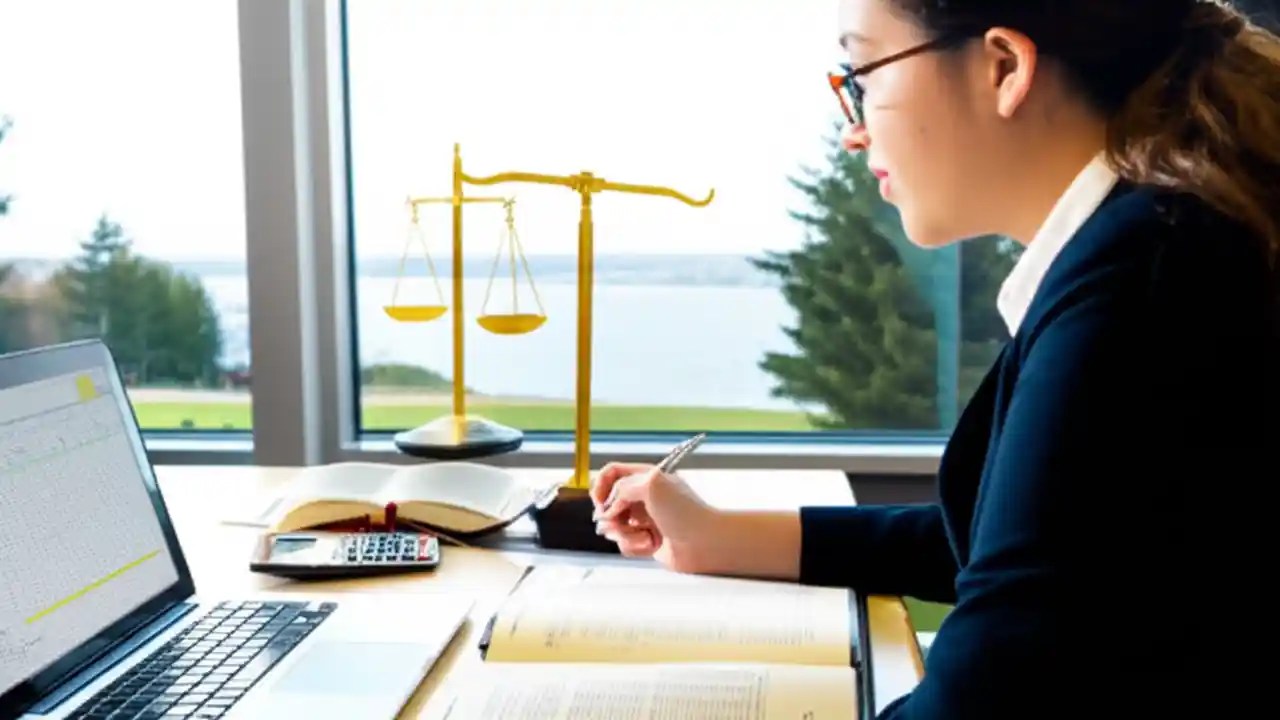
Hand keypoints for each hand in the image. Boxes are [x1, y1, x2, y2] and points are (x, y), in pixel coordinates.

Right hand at [589, 462, 720, 572]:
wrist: (704, 542)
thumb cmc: (685, 511)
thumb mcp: (651, 485)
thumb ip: (622, 487)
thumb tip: (608, 506)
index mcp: (645, 478)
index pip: (612, 473)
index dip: (601, 485)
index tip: (600, 501)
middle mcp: (644, 497)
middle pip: (608, 502)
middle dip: (609, 516)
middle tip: (616, 522)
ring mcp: (644, 520)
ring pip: (614, 526)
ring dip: (624, 534)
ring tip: (643, 535)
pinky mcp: (646, 540)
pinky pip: (625, 544)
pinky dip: (635, 546)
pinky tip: (651, 545)